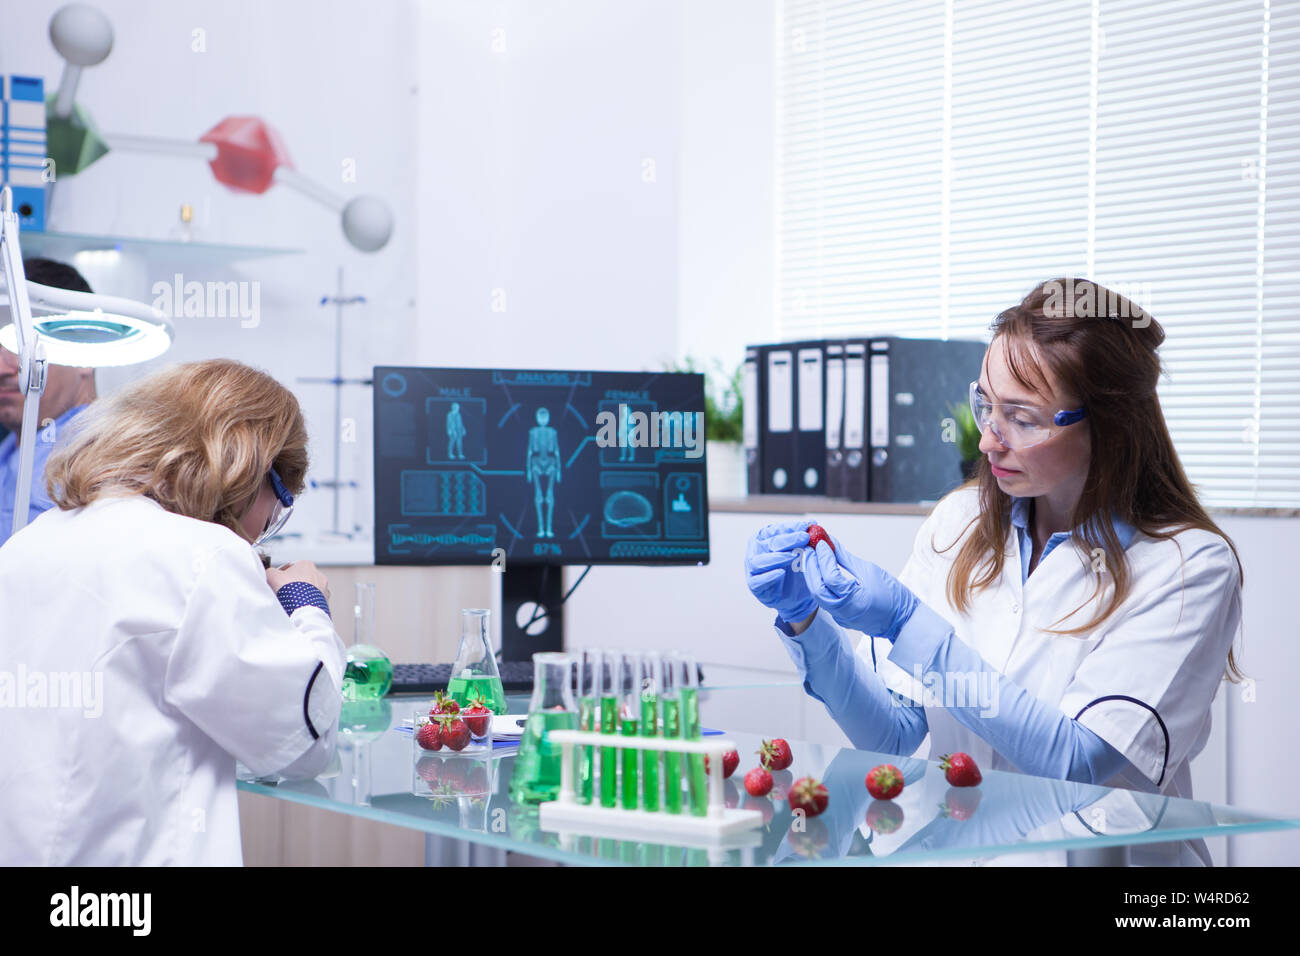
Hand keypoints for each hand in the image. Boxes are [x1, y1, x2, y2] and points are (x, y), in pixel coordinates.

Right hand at [267, 560, 330, 603]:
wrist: (302, 608)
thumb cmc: (289, 590)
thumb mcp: (272, 575)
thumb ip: (270, 571)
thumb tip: (270, 573)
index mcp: (306, 564)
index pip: (291, 567)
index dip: (281, 575)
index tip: (276, 582)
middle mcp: (318, 575)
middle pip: (301, 579)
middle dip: (293, 586)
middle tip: (284, 593)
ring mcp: (324, 588)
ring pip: (309, 591)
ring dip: (301, 595)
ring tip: (291, 602)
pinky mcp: (326, 601)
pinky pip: (314, 601)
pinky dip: (308, 604)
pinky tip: (299, 608)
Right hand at [745, 519, 816, 623]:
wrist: (799, 596)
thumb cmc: (800, 569)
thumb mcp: (806, 552)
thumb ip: (807, 539)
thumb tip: (813, 523)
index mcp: (766, 537)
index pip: (776, 529)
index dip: (791, 528)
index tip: (806, 526)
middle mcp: (756, 549)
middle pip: (769, 542)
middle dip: (788, 540)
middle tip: (805, 538)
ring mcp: (752, 567)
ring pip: (760, 560)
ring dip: (778, 558)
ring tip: (795, 556)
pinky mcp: (754, 584)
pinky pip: (759, 580)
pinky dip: (769, 576)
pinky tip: (781, 572)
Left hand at [801, 530, 917, 641]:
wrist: (903, 620)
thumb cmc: (893, 596)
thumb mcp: (870, 571)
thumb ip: (846, 559)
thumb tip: (832, 544)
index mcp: (854, 601)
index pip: (830, 577)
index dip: (823, 558)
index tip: (821, 543)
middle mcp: (844, 612)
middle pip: (817, 588)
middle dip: (811, 566)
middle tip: (811, 548)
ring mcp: (840, 617)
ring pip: (818, 595)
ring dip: (813, 574)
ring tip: (813, 556)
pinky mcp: (840, 617)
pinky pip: (824, 599)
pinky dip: (819, 583)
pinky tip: (819, 570)